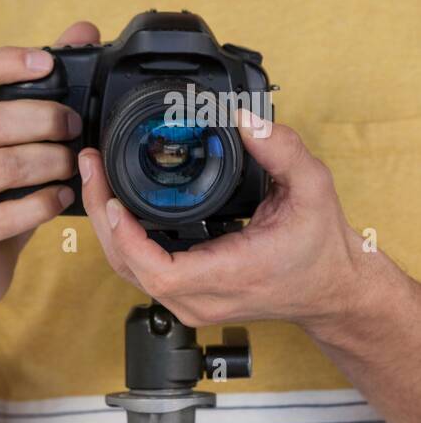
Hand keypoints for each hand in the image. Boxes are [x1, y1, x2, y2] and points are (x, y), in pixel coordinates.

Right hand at [0, 21, 97, 307]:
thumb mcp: (6, 146)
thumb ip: (39, 91)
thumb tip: (83, 30)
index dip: (3, 62)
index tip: (45, 62)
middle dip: (46, 119)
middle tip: (74, 126)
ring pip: (9, 165)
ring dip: (53, 161)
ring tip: (71, 165)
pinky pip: (14, 212)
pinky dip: (47, 202)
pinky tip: (61, 198)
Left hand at [78, 110, 369, 329]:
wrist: (331, 290)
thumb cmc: (321, 247)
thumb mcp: (313, 189)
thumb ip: (283, 151)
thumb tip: (245, 119)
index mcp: (231, 275)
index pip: (159, 271)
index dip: (126, 238)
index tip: (111, 201)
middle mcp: (202, 298)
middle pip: (129, 268)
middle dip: (102, 220)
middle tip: (91, 168)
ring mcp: (190, 304)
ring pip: (129, 272)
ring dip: (107, 229)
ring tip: (95, 180)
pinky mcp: (185, 298)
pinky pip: (140, 271)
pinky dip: (122, 240)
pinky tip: (113, 206)